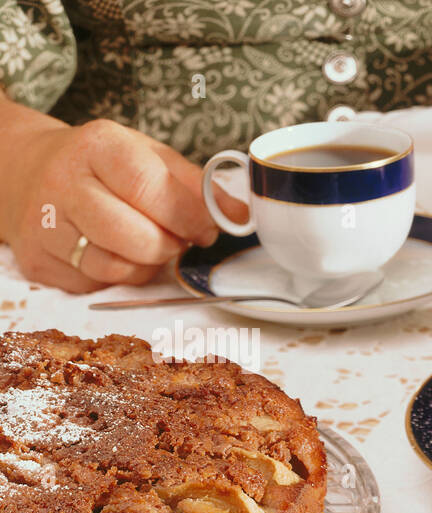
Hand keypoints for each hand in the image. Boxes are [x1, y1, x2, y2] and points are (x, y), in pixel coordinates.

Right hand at [0, 105, 246, 292]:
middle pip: (136, 237)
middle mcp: (63, 183)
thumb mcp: (150, 157)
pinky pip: (96, 285)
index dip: (187, 216)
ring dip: (146, 264)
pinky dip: (118, 276)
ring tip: (145, 242)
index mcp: (97, 147)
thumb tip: (241, 216)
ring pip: (118, 268)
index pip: (148, 187)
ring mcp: (44, 225)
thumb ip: (197, 186)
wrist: (29, 171)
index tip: (206, 228)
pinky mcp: (37, 261)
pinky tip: (115, 253)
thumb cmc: (104, 166)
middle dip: (170, 246)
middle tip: (177, 238)